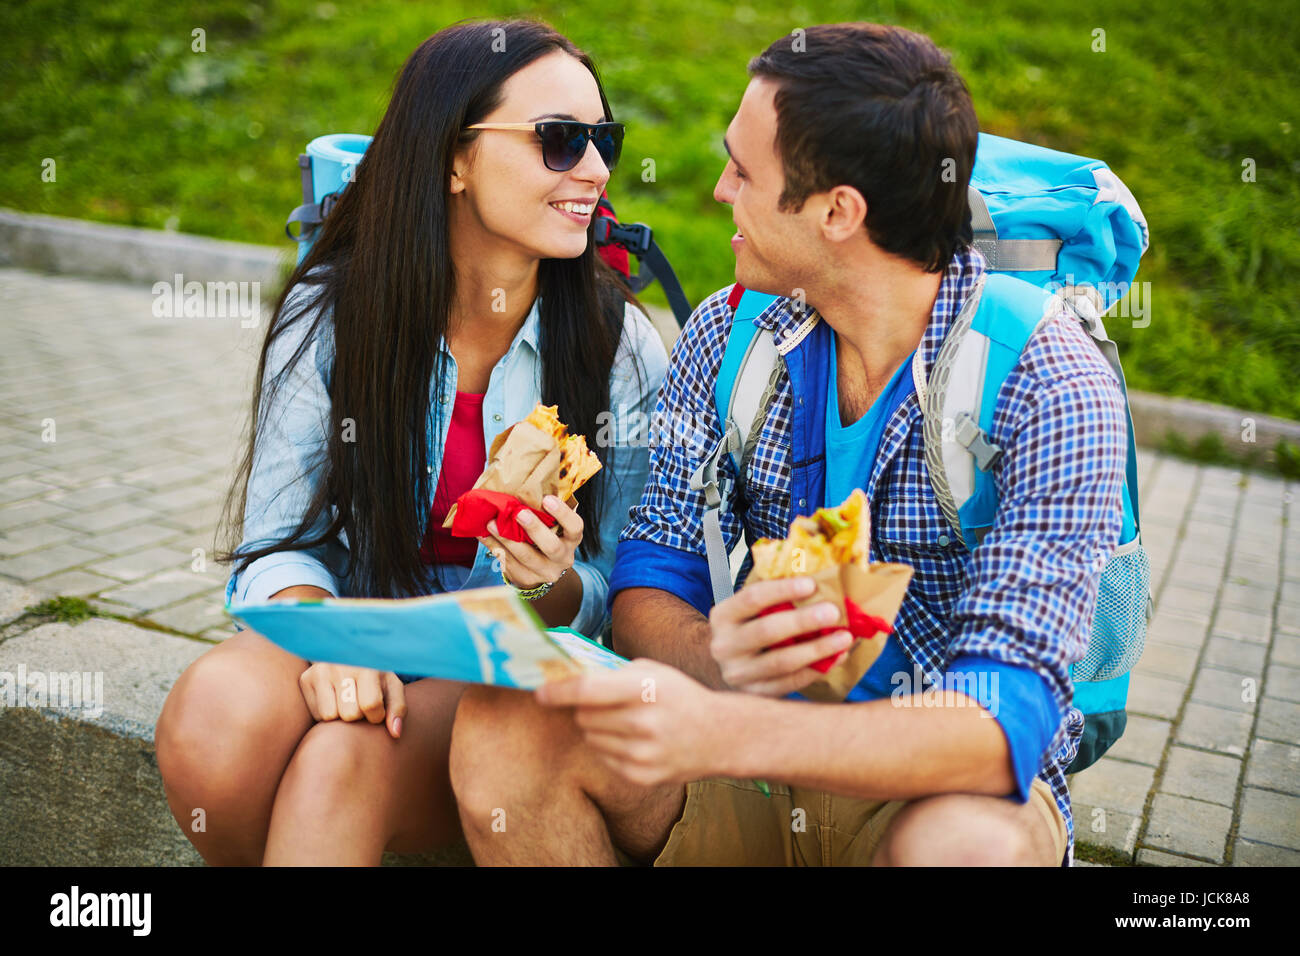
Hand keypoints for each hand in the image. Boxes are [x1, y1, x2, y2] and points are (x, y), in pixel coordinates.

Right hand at [298, 663, 406, 738]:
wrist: (349, 649)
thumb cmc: (375, 673)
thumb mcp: (391, 685)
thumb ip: (398, 708)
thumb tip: (396, 733)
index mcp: (366, 665)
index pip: (370, 704)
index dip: (376, 715)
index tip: (378, 710)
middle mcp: (341, 666)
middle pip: (349, 714)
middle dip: (358, 715)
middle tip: (360, 703)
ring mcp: (320, 671)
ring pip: (330, 716)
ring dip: (341, 716)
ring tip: (348, 701)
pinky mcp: (306, 679)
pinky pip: (317, 714)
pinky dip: (328, 713)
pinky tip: (335, 699)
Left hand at [478, 494, 582, 589]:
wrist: (542, 571)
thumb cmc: (546, 537)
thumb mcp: (553, 527)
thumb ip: (544, 513)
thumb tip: (520, 487)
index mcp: (571, 539)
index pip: (575, 527)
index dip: (563, 513)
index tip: (547, 499)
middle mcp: (563, 557)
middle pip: (551, 546)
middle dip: (534, 529)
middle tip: (518, 512)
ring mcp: (545, 571)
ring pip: (526, 556)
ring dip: (506, 539)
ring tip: (491, 523)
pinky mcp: (526, 578)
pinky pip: (508, 562)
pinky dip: (493, 546)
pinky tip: (482, 534)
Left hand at [536, 659, 718, 786]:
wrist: (720, 736)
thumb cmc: (680, 696)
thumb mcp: (653, 672)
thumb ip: (612, 674)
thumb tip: (567, 676)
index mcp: (645, 689)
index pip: (586, 690)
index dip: (558, 691)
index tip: (540, 692)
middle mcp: (642, 722)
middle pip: (583, 716)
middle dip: (584, 708)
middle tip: (602, 703)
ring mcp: (642, 753)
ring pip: (591, 737)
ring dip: (597, 728)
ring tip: (624, 721)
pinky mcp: (641, 776)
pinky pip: (603, 758)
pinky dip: (609, 747)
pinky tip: (633, 739)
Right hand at [709, 577, 852, 696]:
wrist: (720, 668)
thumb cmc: (745, 630)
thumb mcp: (747, 612)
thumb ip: (774, 599)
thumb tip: (820, 585)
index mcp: (722, 617)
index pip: (752, 598)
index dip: (782, 590)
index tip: (811, 584)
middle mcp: (725, 646)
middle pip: (767, 631)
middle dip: (803, 621)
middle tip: (833, 612)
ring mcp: (739, 673)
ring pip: (783, 661)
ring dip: (818, 649)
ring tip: (844, 638)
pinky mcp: (756, 693)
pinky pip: (791, 682)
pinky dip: (817, 670)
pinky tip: (836, 658)